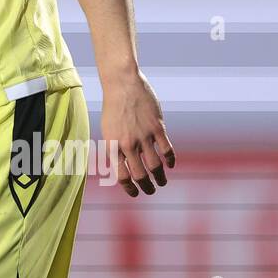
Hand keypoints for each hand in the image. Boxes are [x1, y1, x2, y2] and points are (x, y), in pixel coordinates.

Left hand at [100, 70, 175, 196]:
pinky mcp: (157, 127)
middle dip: (146, 187)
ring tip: (161, 182)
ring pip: (155, 166)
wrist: (122, 84)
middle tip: (150, 190)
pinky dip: (170, 160)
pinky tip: (170, 165)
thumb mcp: (107, 129)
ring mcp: (144, 136)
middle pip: (139, 175)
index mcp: (112, 145)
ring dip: (159, 178)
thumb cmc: (113, 107)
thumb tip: (122, 166)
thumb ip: (114, 148)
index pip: (121, 176)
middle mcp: (128, 144)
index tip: (134, 193)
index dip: (129, 188)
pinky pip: (167, 150)